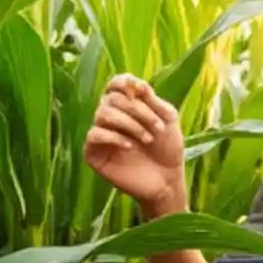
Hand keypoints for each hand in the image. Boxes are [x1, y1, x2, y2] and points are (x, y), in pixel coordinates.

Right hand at [83, 74, 185, 213]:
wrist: (167, 179)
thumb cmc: (168, 149)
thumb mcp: (167, 119)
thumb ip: (153, 100)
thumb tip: (136, 83)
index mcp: (127, 106)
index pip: (115, 84)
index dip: (123, 82)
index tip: (139, 90)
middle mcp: (110, 117)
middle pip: (112, 98)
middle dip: (138, 110)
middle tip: (158, 128)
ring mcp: (101, 135)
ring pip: (102, 114)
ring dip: (129, 124)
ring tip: (148, 139)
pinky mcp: (94, 153)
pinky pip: (94, 135)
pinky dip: (113, 137)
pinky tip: (129, 146)